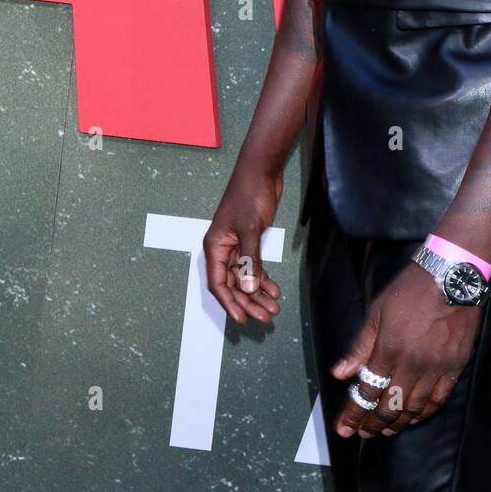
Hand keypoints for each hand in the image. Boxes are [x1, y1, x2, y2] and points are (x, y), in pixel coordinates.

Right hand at [204, 171, 282, 326]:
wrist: (262, 171)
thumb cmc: (250, 195)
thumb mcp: (250, 229)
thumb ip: (250, 260)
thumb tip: (249, 290)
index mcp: (215, 246)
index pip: (218, 283)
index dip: (229, 303)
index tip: (242, 320)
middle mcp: (223, 249)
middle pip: (233, 284)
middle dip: (249, 302)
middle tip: (267, 317)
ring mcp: (237, 246)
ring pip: (245, 277)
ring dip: (258, 293)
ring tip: (274, 308)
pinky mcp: (250, 241)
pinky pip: (254, 267)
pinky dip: (264, 279)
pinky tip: (275, 290)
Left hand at [331, 261, 482, 437]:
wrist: (451, 275)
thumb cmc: (410, 290)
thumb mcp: (378, 311)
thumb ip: (360, 346)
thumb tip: (340, 373)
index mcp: (389, 348)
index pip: (366, 390)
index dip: (353, 413)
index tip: (344, 428)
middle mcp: (412, 363)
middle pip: (388, 405)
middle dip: (372, 423)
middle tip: (363, 433)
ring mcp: (436, 367)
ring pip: (413, 408)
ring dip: (396, 423)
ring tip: (384, 431)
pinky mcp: (455, 367)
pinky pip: (438, 400)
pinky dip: (424, 414)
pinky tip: (413, 418)